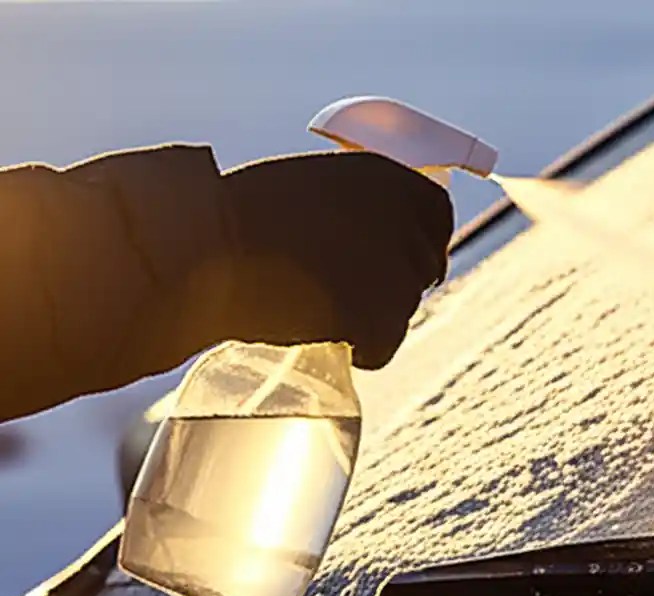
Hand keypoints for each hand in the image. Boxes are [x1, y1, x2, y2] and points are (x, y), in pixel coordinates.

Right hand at [221, 151, 452, 368]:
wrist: (206, 249)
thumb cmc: (241, 215)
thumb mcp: (313, 185)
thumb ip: (356, 203)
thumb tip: (377, 235)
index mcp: (389, 176)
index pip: (437, 216)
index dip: (415, 241)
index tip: (391, 256)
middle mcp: (404, 220)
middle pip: (422, 267)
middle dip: (391, 281)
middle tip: (340, 286)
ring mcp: (396, 272)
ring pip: (402, 310)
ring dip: (370, 314)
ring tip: (313, 300)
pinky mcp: (380, 319)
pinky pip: (383, 346)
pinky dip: (358, 349)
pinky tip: (318, 327)